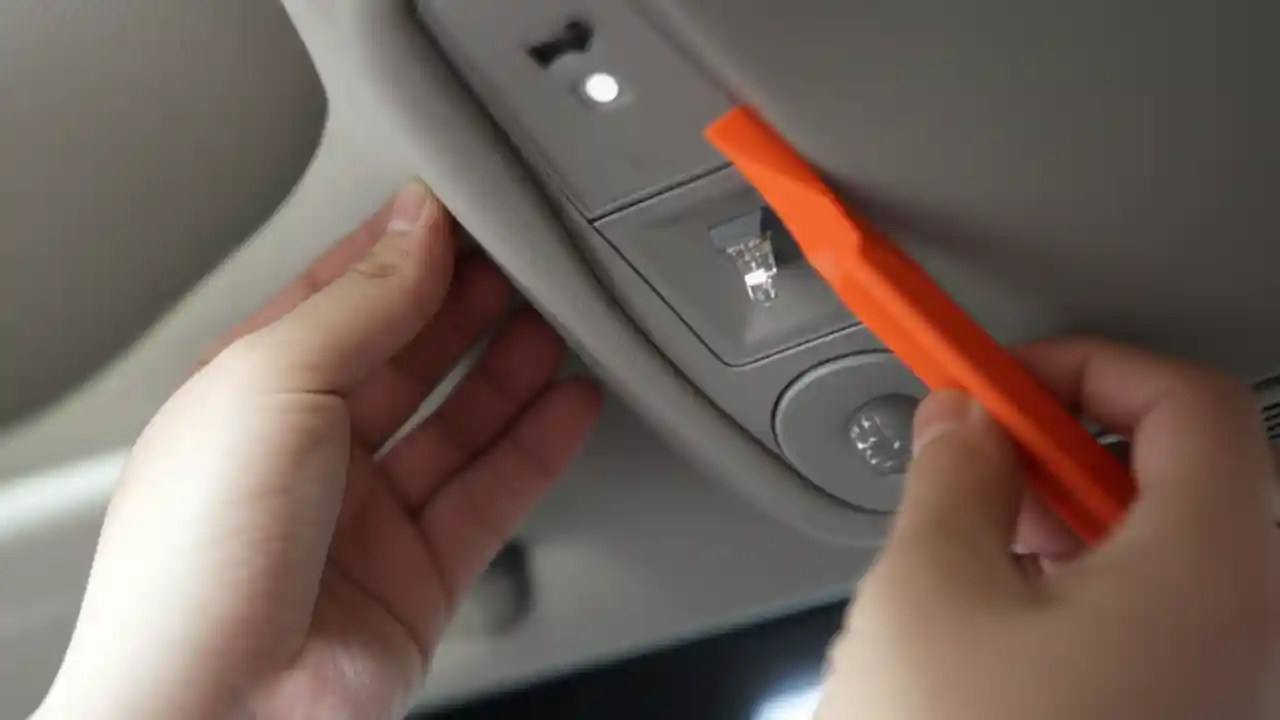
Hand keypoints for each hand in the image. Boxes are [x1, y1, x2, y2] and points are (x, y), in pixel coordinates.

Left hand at [36, 181, 601, 718]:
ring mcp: (367, 519)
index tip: (462, 211)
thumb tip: (417, 230)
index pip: (338, 299)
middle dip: (466, 304)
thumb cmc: (194, 568)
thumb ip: (359, 304)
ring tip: (561, 321)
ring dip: (511, 368)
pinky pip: (494, 494)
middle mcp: (308, 456)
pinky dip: (539, 447)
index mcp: (249, 398)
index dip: (401, 250)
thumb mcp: (270, 386)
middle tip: (524, 261)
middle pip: (407, 356)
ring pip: (459, 423)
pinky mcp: (420, 577)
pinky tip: (572, 404)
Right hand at [818, 338, 1279, 719]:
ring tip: (982, 542)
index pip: (1190, 403)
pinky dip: (1091, 589)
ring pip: (1176, 551)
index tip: (1007, 376)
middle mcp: (1254, 633)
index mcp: (1212, 577)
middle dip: (1071, 448)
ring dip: (1076, 520)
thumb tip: (962, 421)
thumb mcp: (929, 592)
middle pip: (1193, 474)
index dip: (1088, 364)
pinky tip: (1009, 620)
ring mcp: (1232, 688)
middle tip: (985, 455)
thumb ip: (952, 475)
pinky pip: (1165, 619)